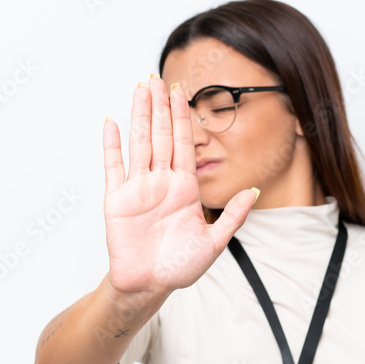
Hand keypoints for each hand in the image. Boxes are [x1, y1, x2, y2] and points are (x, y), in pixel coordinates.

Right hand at [102, 75, 258, 296]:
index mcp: (185, 188)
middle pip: (160, 136)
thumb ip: (233, 217)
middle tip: (157, 77)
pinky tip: (111, 122)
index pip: (183, 144)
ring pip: (139, 143)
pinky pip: (114, 167)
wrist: (149, 286)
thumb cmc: (180, 267)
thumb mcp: (214, 242)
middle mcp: (161, 182)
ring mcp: (138, 188)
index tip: (183, 91)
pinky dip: (111, 145)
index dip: (182, 117)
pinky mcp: (117, 199)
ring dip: (138, 116)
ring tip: (138, 88)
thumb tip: (253, 191)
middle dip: (160, 107)